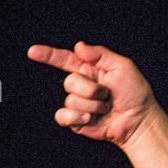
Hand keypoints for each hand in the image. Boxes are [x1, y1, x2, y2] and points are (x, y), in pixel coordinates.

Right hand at [27, 41, 158, 148]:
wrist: (136, 121)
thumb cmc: (134, 93)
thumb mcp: (122, 66)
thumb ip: (99, 54)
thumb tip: (78, 46)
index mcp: (89, 69)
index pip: (64, 59)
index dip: (47, 55)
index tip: (32, 51)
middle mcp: (80, 85)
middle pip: (69, 82)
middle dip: (90, 90)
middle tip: (106, 94)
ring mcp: (76, 103)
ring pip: (70, 101)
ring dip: (92, 106)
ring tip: (105, 108)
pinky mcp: (73, 120)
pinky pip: (63, 116)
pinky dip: (77, 118)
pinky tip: (90, 119)